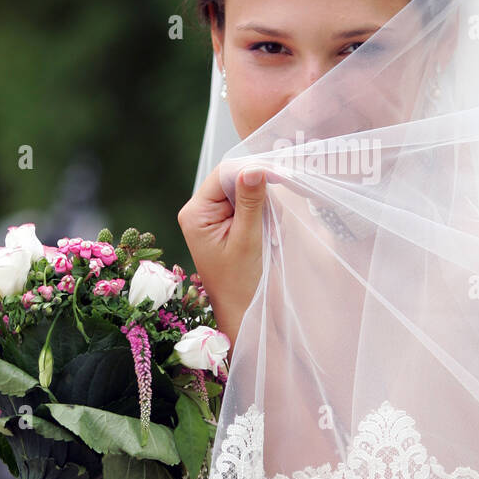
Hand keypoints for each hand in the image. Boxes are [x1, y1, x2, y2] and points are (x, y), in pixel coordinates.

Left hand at [177, 163, 268, 348]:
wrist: (241, 310)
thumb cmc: (241, 282)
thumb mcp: (248, 240)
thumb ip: (250, 202)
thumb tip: (254, 169)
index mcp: (196, 212)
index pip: (224, 174)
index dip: (253, 170)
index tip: (282, 176)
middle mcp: (199, 209)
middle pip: (234, 179)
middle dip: (259, 195)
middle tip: (273, 221)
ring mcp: (211, 215)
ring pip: (245, 191)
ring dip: (264, 207)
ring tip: (269, 235)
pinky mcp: (225, 222)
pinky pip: (247, 204)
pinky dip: (263, 215)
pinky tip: (266, 235)